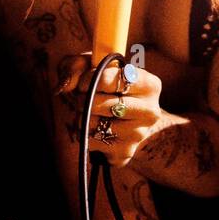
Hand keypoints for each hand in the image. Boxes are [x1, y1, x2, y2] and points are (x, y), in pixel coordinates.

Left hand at [55, 53, 167, 168]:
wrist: (115, 118)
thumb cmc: (101, 85)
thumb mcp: (88, 66)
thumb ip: (75, 66)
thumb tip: (68, 84)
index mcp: (150, 85)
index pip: (116, 80)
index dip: (91, 80)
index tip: (82, 83)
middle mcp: (150, 111)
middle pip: (103, 104)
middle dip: (83, 100)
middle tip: (81, 98)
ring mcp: (139, 134)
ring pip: (94, 123)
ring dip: (81, 117)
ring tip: (88, 112)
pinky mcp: (124, 152)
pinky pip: (91, 142)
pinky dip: (84, 134)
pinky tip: (92, 128)